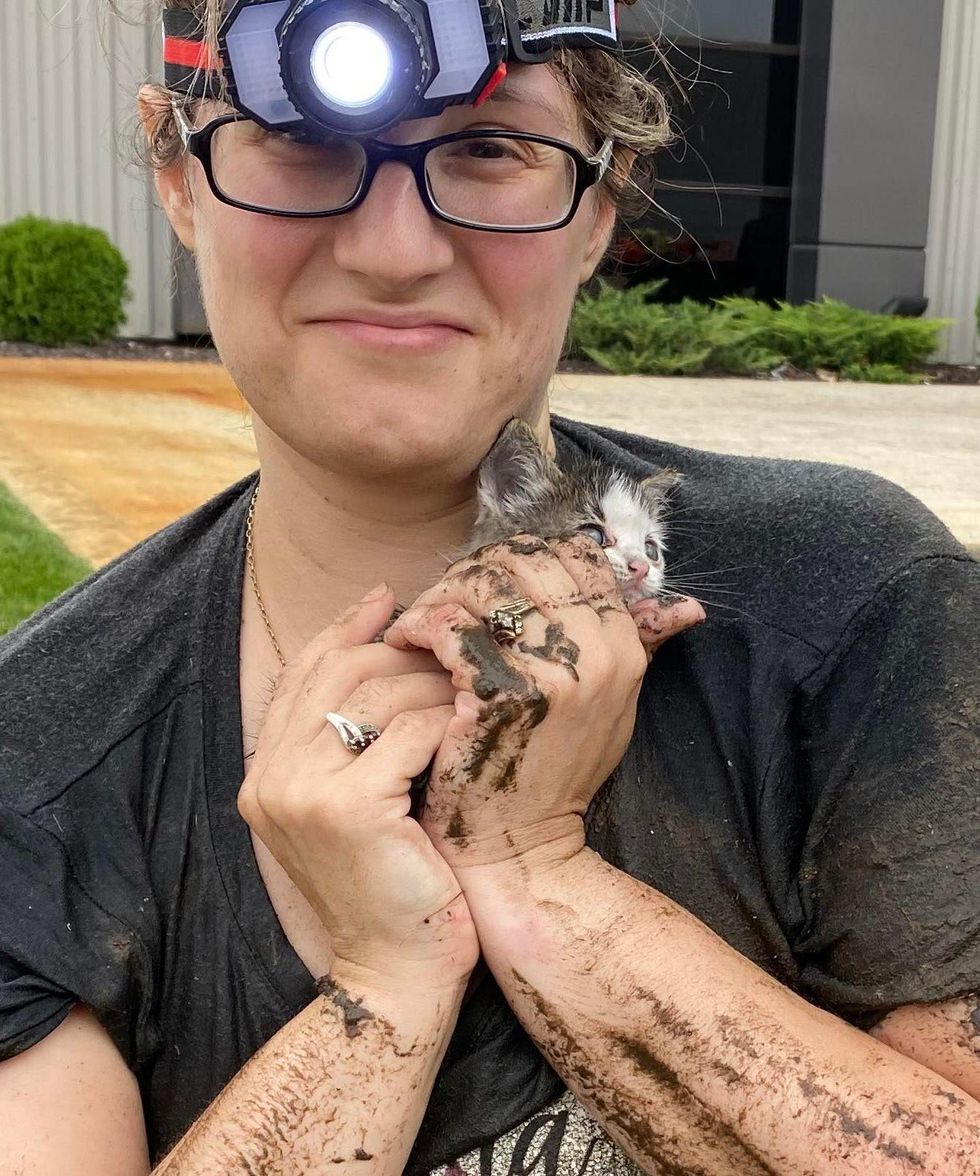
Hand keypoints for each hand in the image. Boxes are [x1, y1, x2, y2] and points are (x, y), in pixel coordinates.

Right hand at [237, 585, 478, 990]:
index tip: (389, 598)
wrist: (397, 973)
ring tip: (470, 693)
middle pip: (340, 670)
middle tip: (452, 649)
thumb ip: (352, 732)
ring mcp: (300, 792)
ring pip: (377, 695)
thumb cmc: (394, 880)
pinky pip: (410, 734)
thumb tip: (378, 635)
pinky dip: (447, 728)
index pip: (302, 669)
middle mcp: (269, 777)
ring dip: (434, 687)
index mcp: (264, 771)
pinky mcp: (347, 808)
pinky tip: (468, 739)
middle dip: (404, 651)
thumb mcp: (360, 798)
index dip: (346, 626)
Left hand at [383, 536, 704, 873]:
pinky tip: (407, 642)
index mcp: (622, 647)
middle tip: (448, 598)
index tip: (493, 585)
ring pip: (484, 584)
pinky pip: (449, 626)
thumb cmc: (557, 769)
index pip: (576, 555)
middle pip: (527, 559)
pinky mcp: (498, 696)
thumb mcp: (614, 704)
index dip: (526, 558)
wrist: (523, 844)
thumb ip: (641, 644)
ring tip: (424, 620)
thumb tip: (690, 606)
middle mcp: (594, 654)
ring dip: (442, 593)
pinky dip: (420, 625)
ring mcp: (548, 674)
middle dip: (478, 570)